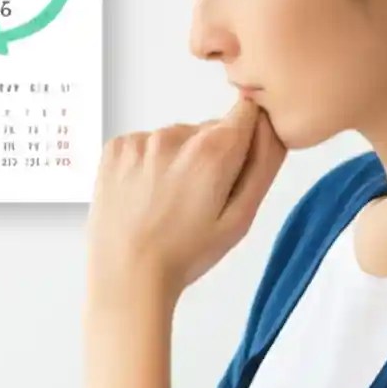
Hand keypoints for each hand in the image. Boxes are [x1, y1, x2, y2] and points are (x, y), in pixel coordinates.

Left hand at [86, 97, 285, 303]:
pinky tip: (144, 196)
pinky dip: (146, 163)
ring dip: (176, 161)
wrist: (126, 275)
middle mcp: (175, 135)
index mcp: (213, 150)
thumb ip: (265, 163)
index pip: (247, 112)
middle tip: (195, 201)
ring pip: (175, 138)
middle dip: (210, 156)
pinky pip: (143, 145)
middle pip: (208, 129)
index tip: (232, 169)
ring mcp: (140, 140)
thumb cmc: (185, 254)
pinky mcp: (115, 148)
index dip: (245, 140)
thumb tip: (271, 124)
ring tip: (166, 203)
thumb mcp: (241, 218)